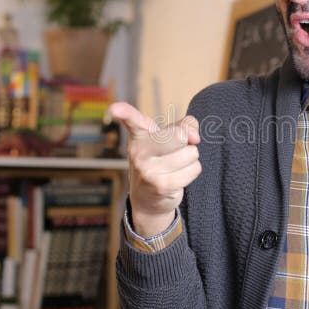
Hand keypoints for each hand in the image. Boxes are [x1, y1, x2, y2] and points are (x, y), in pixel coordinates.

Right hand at [110, 102, 201, 236]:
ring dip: (190, 160)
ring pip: (191, 153)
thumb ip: (184, 126)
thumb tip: (194, 136)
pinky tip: (177, 177)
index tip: (114, 109)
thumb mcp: (168, 138)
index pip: (132, 120)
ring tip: (174, 166)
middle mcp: (139, 151)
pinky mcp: (162, 185)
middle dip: (187, 143)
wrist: (147, 199)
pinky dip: (192, 172)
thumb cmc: (161, 160)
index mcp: (139, 135)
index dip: (123, 112)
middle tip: (173, 152)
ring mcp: (148, 169)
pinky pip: (194, 169)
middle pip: (180, 135)